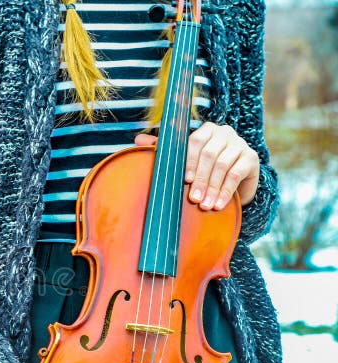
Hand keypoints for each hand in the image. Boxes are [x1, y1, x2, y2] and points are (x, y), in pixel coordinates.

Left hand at [135, 122, 258, 209]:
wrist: (233, 181)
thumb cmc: (202, 169)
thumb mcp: (184, 161)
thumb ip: (163, 150)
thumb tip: (138, 139)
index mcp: (206, 130)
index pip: (195, 142)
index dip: (189, 161)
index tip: (184, 181)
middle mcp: (224, 132)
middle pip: (210, 155)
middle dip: (200, 180)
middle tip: (193, 199)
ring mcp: (239, 143)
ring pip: (223, 165)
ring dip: (212, 188)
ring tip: (205, 205)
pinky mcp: (251, 158)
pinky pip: (237, 174)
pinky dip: (226, 191)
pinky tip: (218, 204)